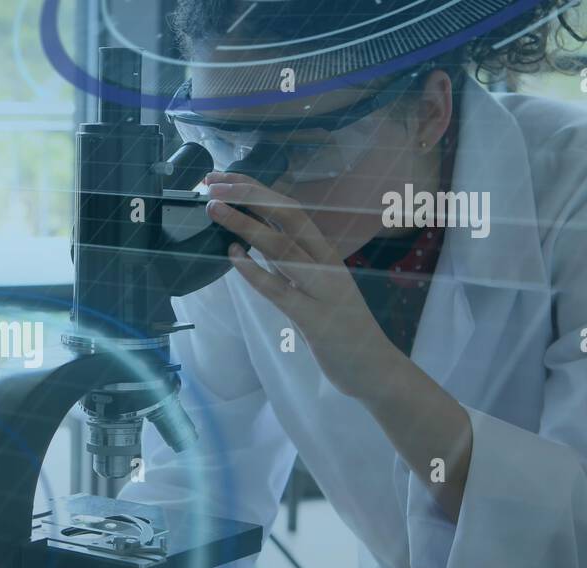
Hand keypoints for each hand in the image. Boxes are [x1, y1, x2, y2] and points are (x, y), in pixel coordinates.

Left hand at [203, 171, 403, 401]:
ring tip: (215, 209)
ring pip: (282, 247)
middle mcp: (326, 264)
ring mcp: (322, 290)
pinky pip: (280, 290)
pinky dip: (254, 271)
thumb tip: (251, 236)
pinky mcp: (314, 319)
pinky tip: (233, 255)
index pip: (289, 210)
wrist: (373, 369)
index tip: (223, 178)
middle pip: (287, 217)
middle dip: (249, 195)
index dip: (256, 190)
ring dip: (245, 224)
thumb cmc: (339, 327)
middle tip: (212, 183)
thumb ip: (288, 262)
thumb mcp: (312, 285)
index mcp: (325, 254)